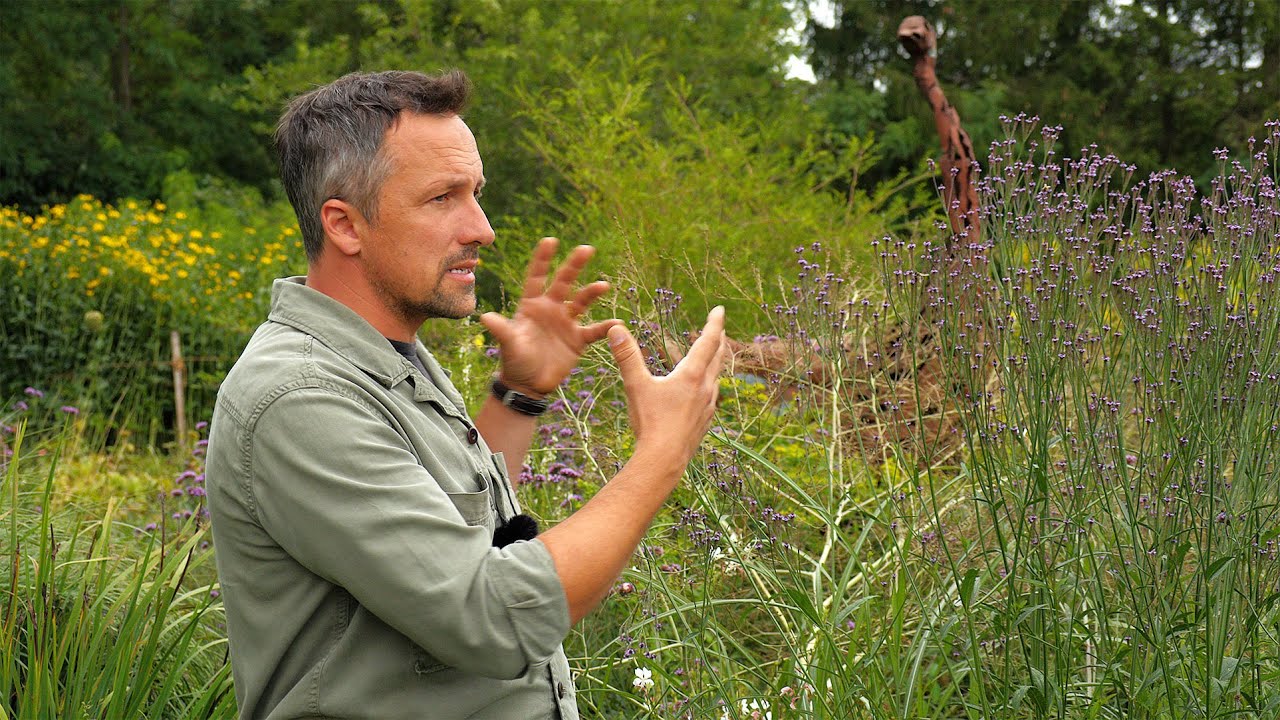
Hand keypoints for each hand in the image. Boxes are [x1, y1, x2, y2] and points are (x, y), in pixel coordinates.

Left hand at [480, 238, 619, 395]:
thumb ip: (501, 329)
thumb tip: (485, 317)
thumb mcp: (508, 344)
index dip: (543, 259)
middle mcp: (551, 309)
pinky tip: (616, 324)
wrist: (527, 384)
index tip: (550, 240)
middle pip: (564, 282)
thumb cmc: (514, 361)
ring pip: (582, 302)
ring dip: (592, 293)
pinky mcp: (577, 340)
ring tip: (603, 286)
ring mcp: (566, 323)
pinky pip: (594, 331)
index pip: (537, 277)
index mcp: (532, 305)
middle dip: (574, 265)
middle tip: (586, 249)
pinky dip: (605, 328)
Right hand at [607, 306, 726, 469]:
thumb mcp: (636, 385)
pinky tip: (704, 395)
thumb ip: (627, 356)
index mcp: (691, 376)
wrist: (664, 460)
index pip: (708, 342)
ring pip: (715, 379)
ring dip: (714, 365)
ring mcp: (707, 407)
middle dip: (717, 341)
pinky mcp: (704, 423)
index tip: (719, 310)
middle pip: (717, 359)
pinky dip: (709, 388)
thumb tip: (615, 329)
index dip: (714, 324)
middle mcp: (705, 389)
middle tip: (719, 330)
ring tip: (712, 360)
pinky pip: (711, 399)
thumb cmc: (650, 422)